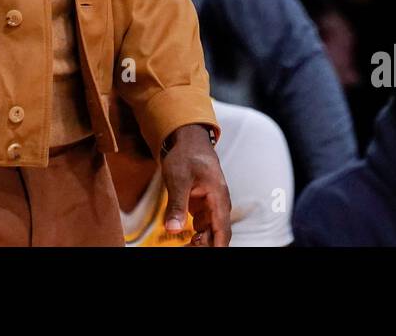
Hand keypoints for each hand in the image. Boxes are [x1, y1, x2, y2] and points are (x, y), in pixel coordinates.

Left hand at [160, 124, 230, 246]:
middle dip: (206, 245)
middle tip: (187, 248)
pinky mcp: (203, 207)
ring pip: (210, 232)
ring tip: (185, 246)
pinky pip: (203, 227)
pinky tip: (186, 242)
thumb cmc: (186, 156)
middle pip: (218, 234)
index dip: (218, 246)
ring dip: (201, 242)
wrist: (187, 141)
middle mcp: (219, 204)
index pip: (222, 229)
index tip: (209, 254)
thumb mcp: (178, 179)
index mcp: (218, 197)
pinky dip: (197, 236)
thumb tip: (172, 229)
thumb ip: (176, 204)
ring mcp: (211, 206)